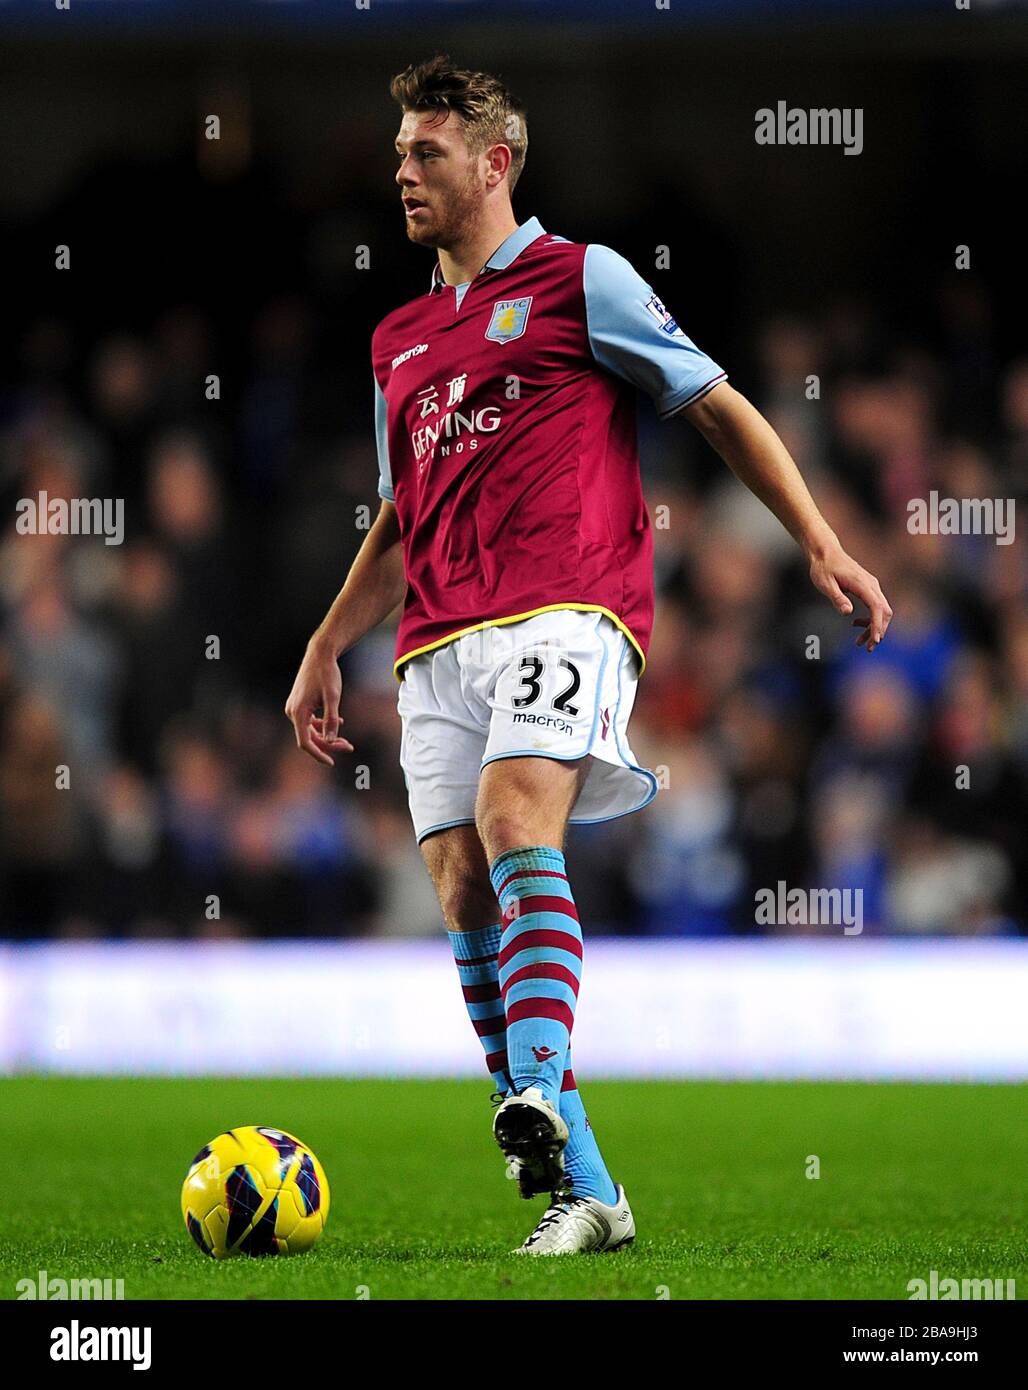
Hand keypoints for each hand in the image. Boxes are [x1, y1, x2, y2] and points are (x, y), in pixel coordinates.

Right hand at [284, 636, 353, 765]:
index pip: (305, 742)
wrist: (320, 654)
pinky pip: (310, 721)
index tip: (332, 762)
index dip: (318, 754)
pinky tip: (339, 723)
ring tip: (345, 740)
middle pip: (309, 738)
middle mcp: (292, 711)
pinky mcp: (300, 704)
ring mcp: (295, 707)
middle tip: (349, 747)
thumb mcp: (333, 697)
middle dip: (328, 744)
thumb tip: (330, 740)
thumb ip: (331, 720)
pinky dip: (323, 725)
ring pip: (310, 730)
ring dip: (327, 736)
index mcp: (298, 712)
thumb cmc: (327, 673)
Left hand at [808, 542, 892, 651]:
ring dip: (874, 627)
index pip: (876, 607)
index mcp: (862, 584)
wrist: (826, 552)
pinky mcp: (868, 588)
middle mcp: (871, 585)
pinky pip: (875, 606)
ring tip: (859, 642)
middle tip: (867, 647)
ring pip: (881, 610)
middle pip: (884, 611)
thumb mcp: (825, 584)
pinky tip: (855, 624)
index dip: (877, 624)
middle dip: (879, 631)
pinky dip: (870, 619)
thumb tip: (848, 612)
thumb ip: (837, 597)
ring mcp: (872, 586)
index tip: (875, 640)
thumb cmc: (823, 568)